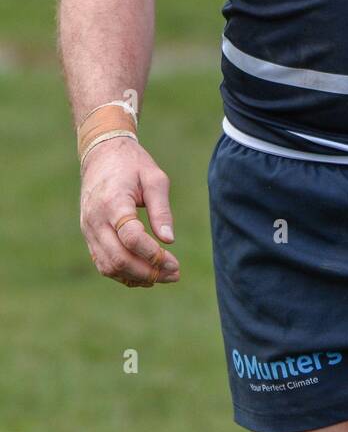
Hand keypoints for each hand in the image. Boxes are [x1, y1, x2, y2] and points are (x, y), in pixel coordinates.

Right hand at [80, 138, 179, 287]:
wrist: (101, 155)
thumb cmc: (132, 164)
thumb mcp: (154, 178)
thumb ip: (161, 209)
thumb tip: (169, 240)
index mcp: (113, 202)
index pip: (130, 238)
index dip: (152, 254)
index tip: (173, 261)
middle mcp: (96, 220)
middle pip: (118, 258)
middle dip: (147, 272)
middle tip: (174, 273)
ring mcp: (89, 230)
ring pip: (108, 266)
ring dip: (136, 277)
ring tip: (163, 276)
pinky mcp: (89, 236)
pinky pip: (103, 263)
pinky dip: (124, 273)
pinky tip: (145, 274)